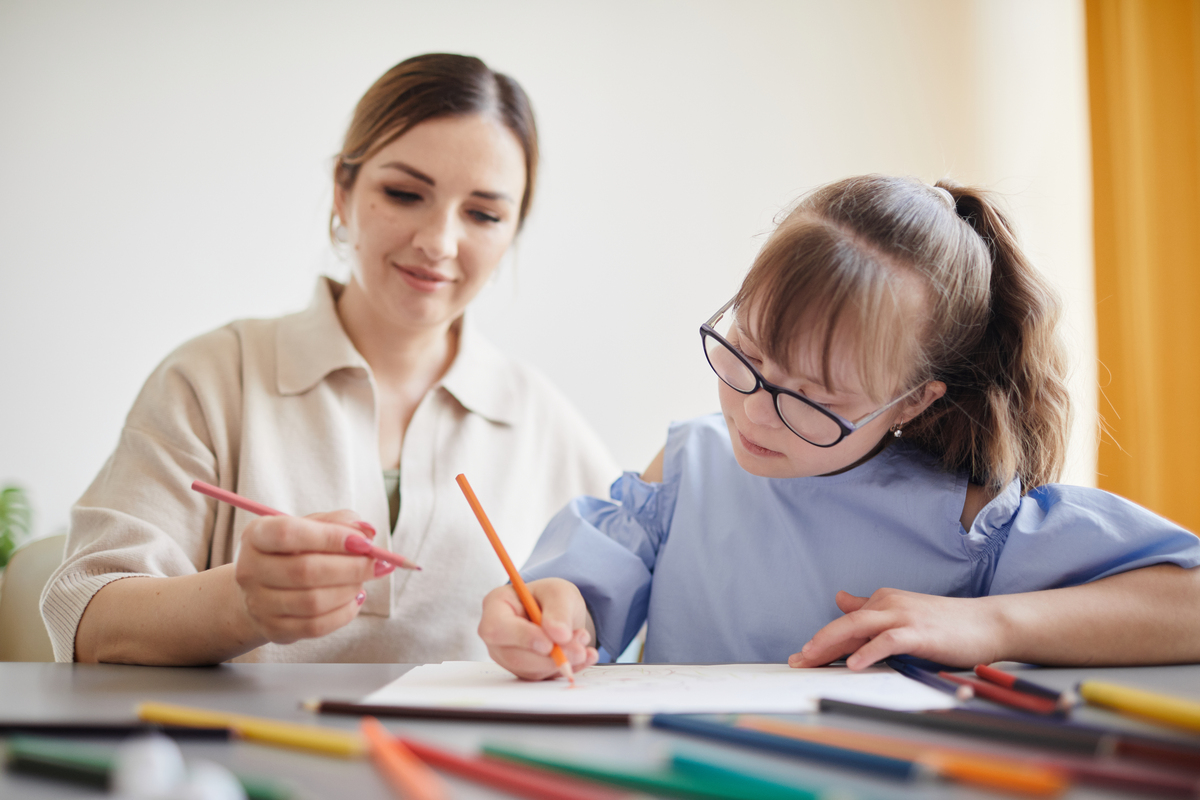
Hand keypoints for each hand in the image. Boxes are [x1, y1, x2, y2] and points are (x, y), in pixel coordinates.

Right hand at [235, 510, 393, 644]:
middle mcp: (249, 569)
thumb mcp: (310, 526)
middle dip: (351, 567)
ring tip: (363, 580)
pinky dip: (344, 613)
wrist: (262, 589)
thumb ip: (339, 522)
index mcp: (256, 534)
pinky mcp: (273, 629)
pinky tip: (354, 598)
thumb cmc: (292, 550)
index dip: (330, 537)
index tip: (364, 542)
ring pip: (313, 601)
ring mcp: (258, 604)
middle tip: (378, 564)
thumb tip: (367, 531)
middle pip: (305, 570)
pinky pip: (316, 626)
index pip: (288, 533)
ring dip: (349, 589)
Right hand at [478, 578, 598, 679]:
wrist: (559, 613)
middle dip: (549, 657)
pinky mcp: (525, 672)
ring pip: (531, 671)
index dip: (521, 638)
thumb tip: (559, 635)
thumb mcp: (559, 592)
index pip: (496, 628)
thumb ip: (559, 610)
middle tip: (579, 650)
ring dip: (561, 663)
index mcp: (496, 606)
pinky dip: (568, 669)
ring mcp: (508, 657)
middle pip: (514, 656)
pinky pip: (544, 678)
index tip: (549, 643)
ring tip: (583, 644)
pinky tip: (584, 656)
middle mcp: (497, 636)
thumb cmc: (550, 597)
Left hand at [788, 588, 1005, 669]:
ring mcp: (904, 616)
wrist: (988, 623)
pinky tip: (855, 664)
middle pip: (844, 624)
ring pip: (859, 627)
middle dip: (818, 643)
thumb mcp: (903, 612)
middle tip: (797, 661)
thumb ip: (871, 608)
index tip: (801, 657)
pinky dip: (870, 652)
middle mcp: (889, 604)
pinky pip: (888, 641)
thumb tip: (840, 599)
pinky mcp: (920, 632)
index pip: (845, 623)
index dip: (821, 640)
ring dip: (832, 644)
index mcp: (883, 601)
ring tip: (813, 659)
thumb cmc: (947, 623)